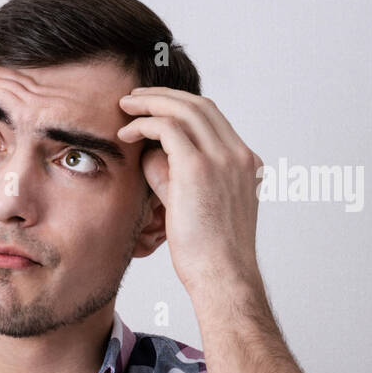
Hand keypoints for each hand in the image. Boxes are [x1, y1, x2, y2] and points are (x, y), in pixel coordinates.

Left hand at [117, 87, 263, 295]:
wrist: (223, 276)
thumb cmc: (206, 252)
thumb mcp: (192, 204)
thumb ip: (174, 174)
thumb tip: (149, 153)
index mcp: (245, 163)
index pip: (213, 119)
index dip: (181, 107)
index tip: (155, 109)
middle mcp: (238, 156)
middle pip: (200, 105)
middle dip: (164, 96)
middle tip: (135, 99)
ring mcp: (223, 159)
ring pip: (185, 109)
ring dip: (151, 103)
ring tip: (125, 106)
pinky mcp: (199, 168)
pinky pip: (168, 128)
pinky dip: (145, 124)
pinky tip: (126, 133)